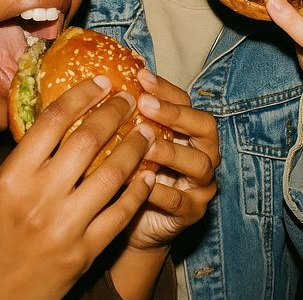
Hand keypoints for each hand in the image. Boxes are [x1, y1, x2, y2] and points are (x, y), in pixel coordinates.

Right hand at [0, 76, 154, 299]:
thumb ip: (27, 159)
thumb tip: (61, 117)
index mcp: (13, 177)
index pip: (53, 120)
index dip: (82, 95)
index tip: (100, 82)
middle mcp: (40, 197)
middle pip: (88, 140)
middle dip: (115, 113)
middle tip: (129, 100)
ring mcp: (66, 226)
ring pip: (113, 173)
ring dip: (135, 147)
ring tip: (147, 131)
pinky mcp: (86, 251)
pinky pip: (122, 212)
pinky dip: (139, 189)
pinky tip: (148, 174)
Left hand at [124, 68, 220, 250]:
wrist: (134, 226)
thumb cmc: (130, 176)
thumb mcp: (129, 145)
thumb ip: (127, 121)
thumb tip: (97, 86)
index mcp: (189, 131)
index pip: (186, 101)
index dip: (166, 88)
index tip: (140, 76)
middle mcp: (203, 153)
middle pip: (205, 126)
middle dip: (175, 114)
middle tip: (146, 105)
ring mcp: (202, 185)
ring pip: (198, 163)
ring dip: (170, 151)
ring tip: (145, 144)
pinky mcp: (193, 213)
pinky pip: (180, 200)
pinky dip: (159, 190)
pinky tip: (138, 181)